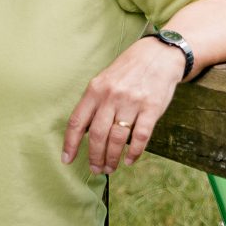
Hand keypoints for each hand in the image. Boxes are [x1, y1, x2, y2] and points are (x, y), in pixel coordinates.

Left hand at [63, 36, 184, 174]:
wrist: (158, 55)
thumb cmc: (127, 71)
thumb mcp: (103, 81)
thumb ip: (93, 104)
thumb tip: (81, 132)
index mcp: (94, 90)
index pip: (76, 122)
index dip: (70, 144)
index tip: (67, 160)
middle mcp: (111, 97)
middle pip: (96, 135)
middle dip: (94, 156)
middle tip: (95, 169)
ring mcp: (132, 103)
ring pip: (117, 139)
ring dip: (112, 158)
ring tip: (110, 168)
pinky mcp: (152, 108)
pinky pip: (141, 136)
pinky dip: (134, 152)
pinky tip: (129, 160)